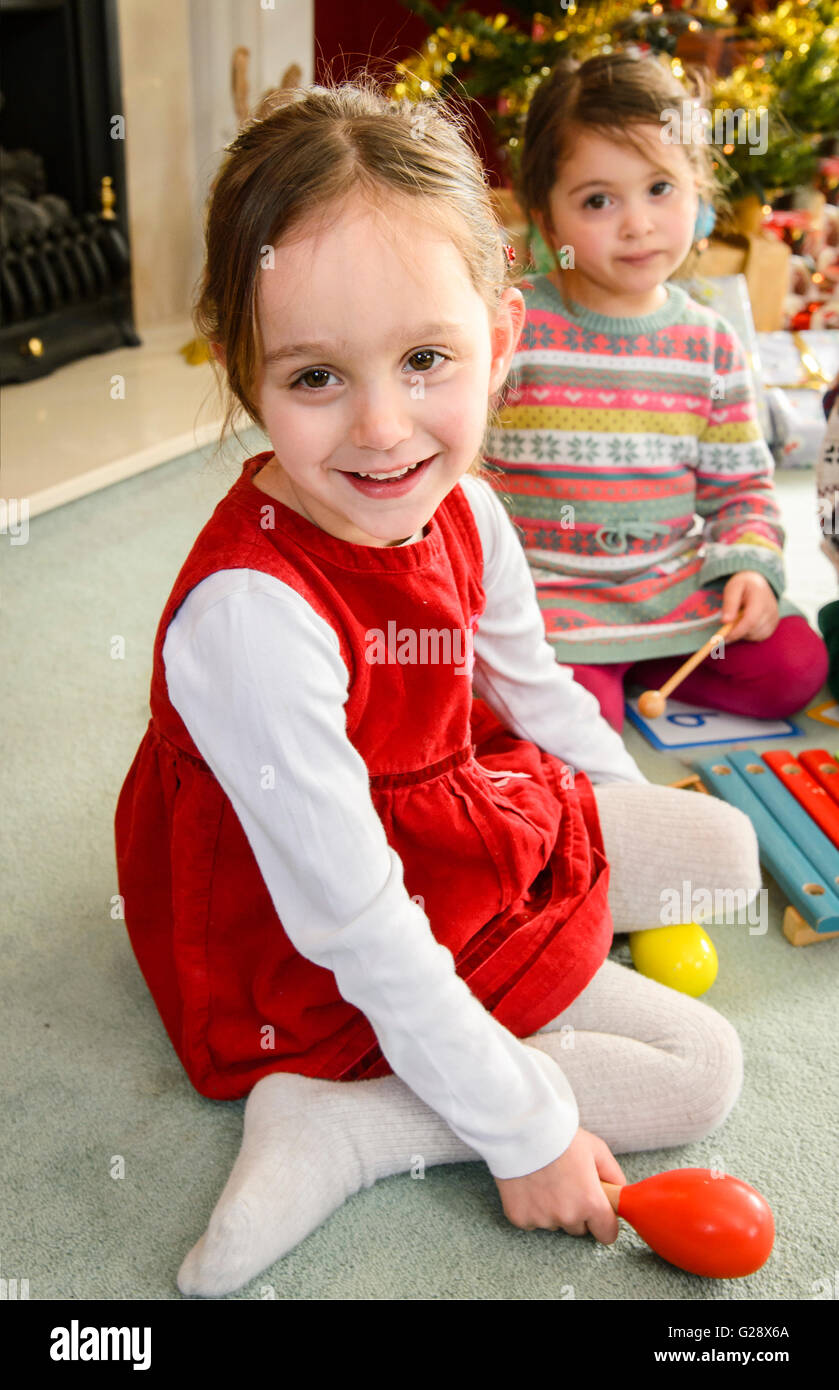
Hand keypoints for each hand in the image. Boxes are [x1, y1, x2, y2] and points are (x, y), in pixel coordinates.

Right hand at [493, 1127, 627, 1244]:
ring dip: (553, 1210)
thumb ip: (613, 1174)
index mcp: (590, 1202)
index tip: (598, 1212)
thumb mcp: (596, 1148)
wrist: (521, 1128)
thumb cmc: (560, 1136)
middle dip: (576, 1212)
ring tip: (545, 1180)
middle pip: (578, 1228)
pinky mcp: (519, 1217)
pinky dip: (531, 1208)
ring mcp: (541, 1218)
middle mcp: (567, 1216)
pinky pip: (531, 1221)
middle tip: (567, 1184)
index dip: (604, 1222)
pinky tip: (528, 1185)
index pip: (607, 1234)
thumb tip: (618, 1192)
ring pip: (554, 1223)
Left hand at [719, 571, 779, 642]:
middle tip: (726, 628)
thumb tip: (725, 621)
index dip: (737, 631)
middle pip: (753, 630)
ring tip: (737, 621)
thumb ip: (729, 603)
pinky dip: (750, 634)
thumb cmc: (743, 585)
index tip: (724, 637)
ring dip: (743, 634)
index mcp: (760, 598)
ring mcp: (774, 617)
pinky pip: (761, 636)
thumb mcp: (732, 588)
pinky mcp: (774, 624)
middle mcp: (771, 609)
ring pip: (756, 635)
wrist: (758, 582)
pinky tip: (745, 624)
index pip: (751, 620)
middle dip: (737, 633)